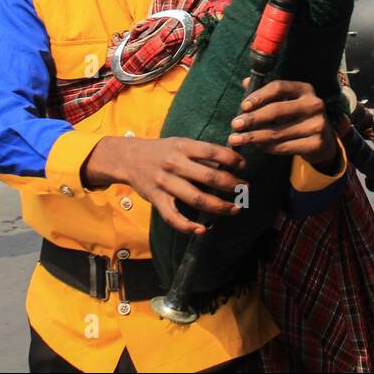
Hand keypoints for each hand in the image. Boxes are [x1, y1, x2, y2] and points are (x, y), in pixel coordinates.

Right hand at [84, 135, 246, 235]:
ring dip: (220, 206)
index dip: (232, 159)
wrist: (128, 158)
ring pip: (197, 199)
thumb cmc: (160, 150)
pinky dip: (188, 226)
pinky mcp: (157, 200)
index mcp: (183, 147)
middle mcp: (174, 164)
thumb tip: (230, 161)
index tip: (243, 166)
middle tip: (245, 189)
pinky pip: (173, 217)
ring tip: (235, 208)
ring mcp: (165, 183)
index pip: (213, 152)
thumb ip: (201, 153)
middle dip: (232, 185)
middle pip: (210, 177)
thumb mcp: (180, 143)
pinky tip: (203, 230)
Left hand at [228, 79, 338, 170]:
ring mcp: (317, 124)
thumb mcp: (287, 101)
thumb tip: (245, 82)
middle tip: (235, 125)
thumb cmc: (298, 117)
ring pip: (278, 132)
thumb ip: (267, 92)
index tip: (243, 106)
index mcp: (305, 89)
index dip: (259, 96)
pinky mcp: (316, 143)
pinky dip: (267, 147)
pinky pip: (284, 147)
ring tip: (238, 139)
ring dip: (254, 136)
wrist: (324, 141)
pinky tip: (256, 146)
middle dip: (252, 119)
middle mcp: (314, 104)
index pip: (278, 87)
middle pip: (276, 110)